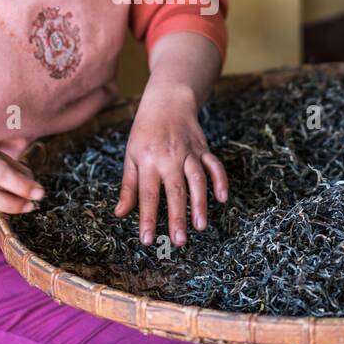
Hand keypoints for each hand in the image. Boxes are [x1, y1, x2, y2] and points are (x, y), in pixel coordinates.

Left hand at [114, 83, 228, 246]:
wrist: (167, 102)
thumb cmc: (144, 133)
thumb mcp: (131, 156)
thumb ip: (128, 186)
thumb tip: (120, 213)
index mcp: (148, 161)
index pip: (147, 195)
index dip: (147, 218)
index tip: (148, 240)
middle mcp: (169, 158)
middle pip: (174, 191)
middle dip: (177, 217)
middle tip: (178, 241)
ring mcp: (189, 152)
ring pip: (197, 180)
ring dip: (200, 204)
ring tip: (200, 226)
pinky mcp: (203, 148)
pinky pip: (214, 165)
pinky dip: (221, 181)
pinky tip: (223, 199)